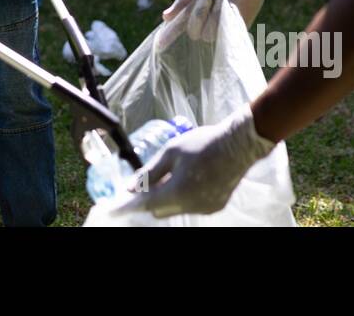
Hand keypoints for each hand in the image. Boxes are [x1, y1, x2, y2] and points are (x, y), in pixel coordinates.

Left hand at [116, 103, 275, 218]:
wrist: (238, 145)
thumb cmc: (202, 143)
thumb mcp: (171, 152)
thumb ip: (150, 172)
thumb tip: (131, 186)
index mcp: (177, 192)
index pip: (146, 205)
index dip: (129, 206)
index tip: (115, 209)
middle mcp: (191, 206)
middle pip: (160, 211)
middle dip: (149, 200)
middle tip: (143, 184)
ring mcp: (204, 209)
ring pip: (176, 209)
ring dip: (167, 197)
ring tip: (169, 175)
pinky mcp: (215, 206)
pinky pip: (191, 206)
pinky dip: (183, 197)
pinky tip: (187, 179)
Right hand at [158, 0, 278, 48]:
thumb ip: (182, 2)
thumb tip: (165, 18)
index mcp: (194, 10)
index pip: (179, 27)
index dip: (169, 36)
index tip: (158, 45)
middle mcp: (206, 21)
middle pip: (193, 32)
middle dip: (198, 15)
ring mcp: (220, 26)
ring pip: (208, 34)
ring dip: (214, 15)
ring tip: (223, 1)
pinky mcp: (236, 29)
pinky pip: (223, 34)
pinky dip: (223, 19)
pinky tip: (230, 7)